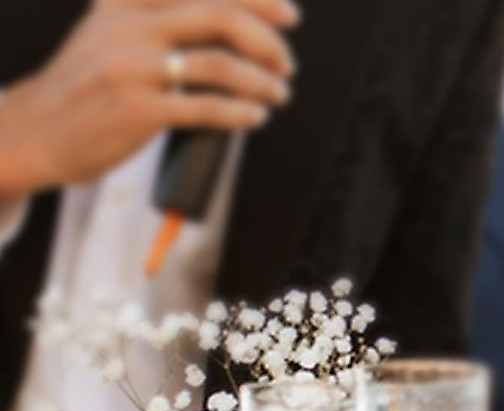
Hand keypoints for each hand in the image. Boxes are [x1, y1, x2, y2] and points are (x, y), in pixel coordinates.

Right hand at [0, 0, 299, 197]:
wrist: (38, 129)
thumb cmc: (86, 88)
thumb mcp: (110, 33)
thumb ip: (154, 21)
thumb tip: (224, 29)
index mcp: (128, 1)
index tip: (289, 17)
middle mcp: (131, 26)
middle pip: (221, 18)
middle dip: (267, 42)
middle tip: (287, 65)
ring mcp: (134, 68)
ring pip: (220, 65)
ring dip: (262, 82)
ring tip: (278, 94)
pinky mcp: (139, 111)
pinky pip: (207, 108)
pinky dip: (242, 113)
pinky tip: (255, 118)